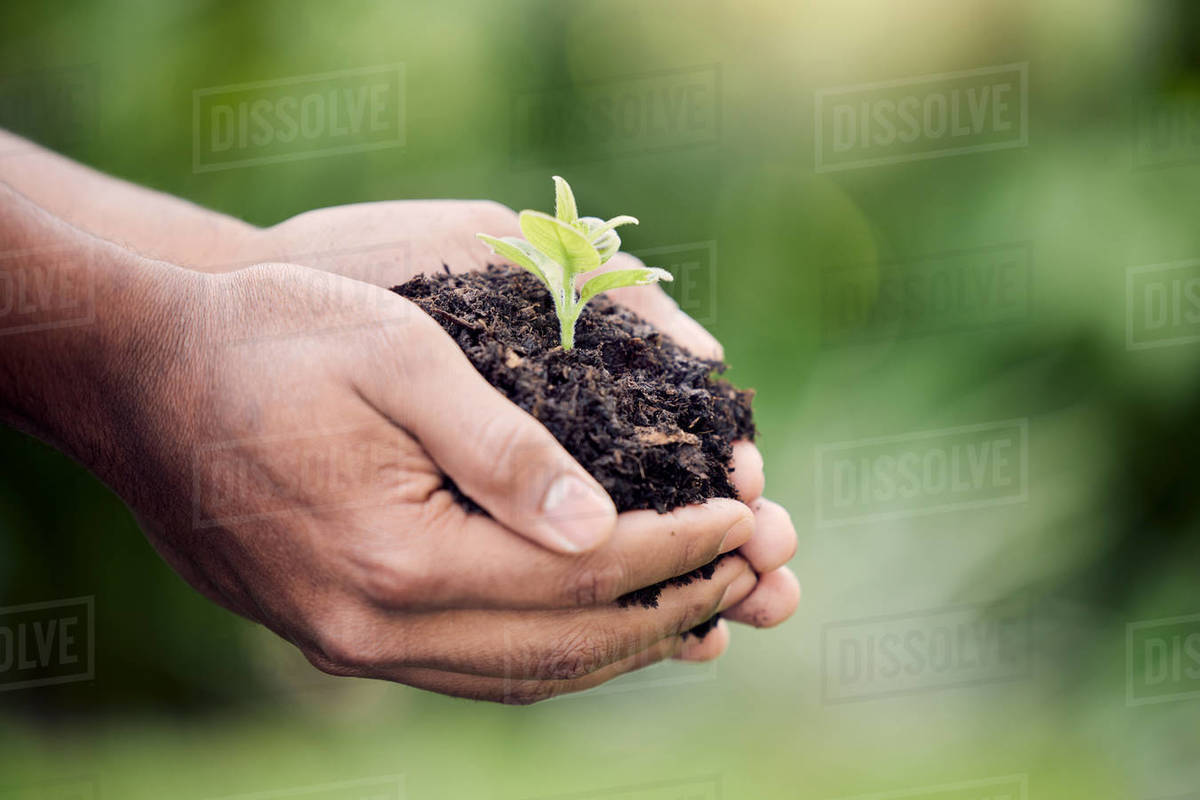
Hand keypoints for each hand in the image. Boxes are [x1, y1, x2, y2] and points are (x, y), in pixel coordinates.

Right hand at [119, 260, 764, 701]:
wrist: (141, 380)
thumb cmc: (267, 339)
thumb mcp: (395, 354)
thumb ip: (502, 449)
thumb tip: (603, 527)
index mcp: (399, 558)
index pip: (584, 575)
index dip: (679, 547)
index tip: (747, 517)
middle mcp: (376, 629)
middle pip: (566, 643)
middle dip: (675, 605)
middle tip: (755, 572)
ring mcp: (354, 646)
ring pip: (526, 673)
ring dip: (625, 644)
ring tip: (704, 605)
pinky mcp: (343, 638)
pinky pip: (475, 670)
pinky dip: (556, 653)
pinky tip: (601, 626)